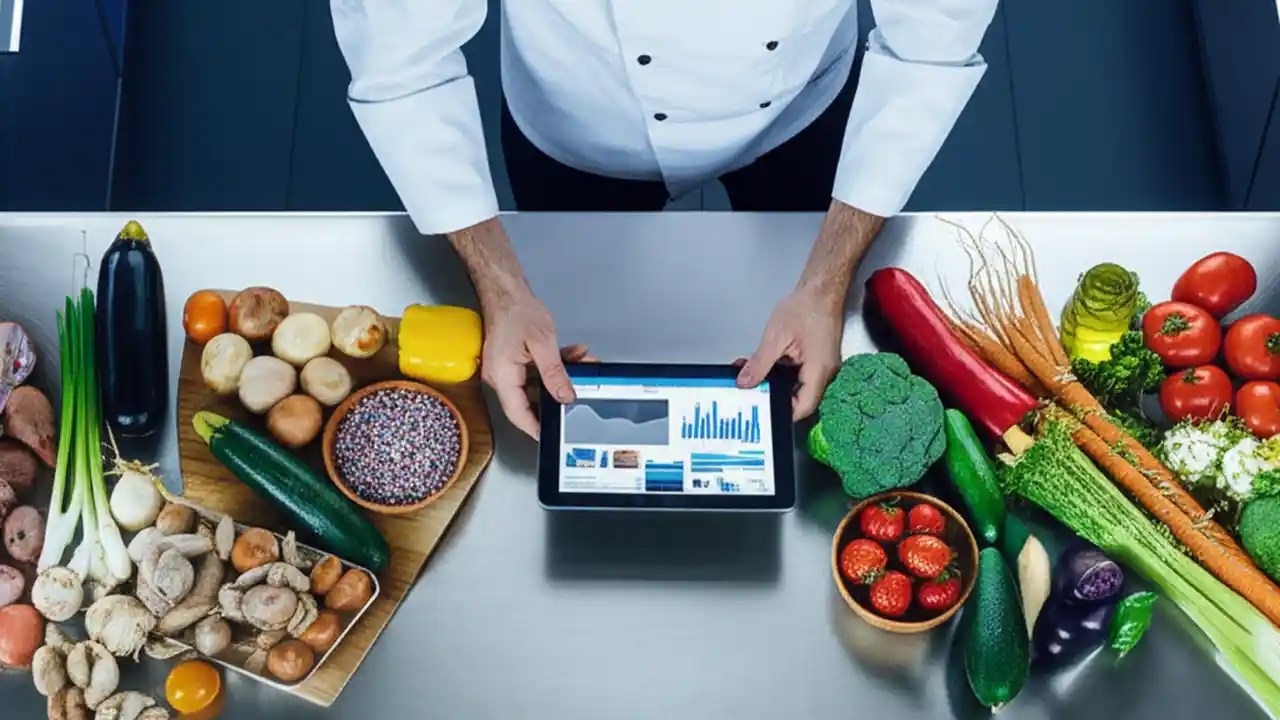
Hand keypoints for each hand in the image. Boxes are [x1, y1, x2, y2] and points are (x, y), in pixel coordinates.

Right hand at [479, 287, 579, 438]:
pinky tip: (573, 354)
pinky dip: (555, 365)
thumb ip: (555, 373)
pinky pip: (536, 371)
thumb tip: (564, 396)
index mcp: (502, 377)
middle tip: (579, 395)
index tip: (552, 437)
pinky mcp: (514, 360)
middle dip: (558, 396)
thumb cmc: (515, 310)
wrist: (504, 289)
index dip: (536, 429)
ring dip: (560, 376)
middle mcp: (501, 377)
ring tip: (583, 365)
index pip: (519, 415)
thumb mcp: (542, 343)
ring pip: (537, 384)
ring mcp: (507, 369)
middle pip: (530, 400)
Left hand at [737, 286, 842, 419]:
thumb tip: (746, 382)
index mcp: (819, 370)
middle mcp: (824, 373)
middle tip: (752, 395)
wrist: (821, 289)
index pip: (803, 407)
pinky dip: (780, 370)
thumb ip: (760, 363)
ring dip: (775, 381)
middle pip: (799, 398)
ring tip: (750, 375)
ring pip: (796, 385)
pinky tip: (762, 363)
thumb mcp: (775, 338)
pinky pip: (798, 373)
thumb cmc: (806, 308)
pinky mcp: (816, 359)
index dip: (783, 413)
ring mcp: (821, 366)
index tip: (762, 412)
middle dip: (774, 396)